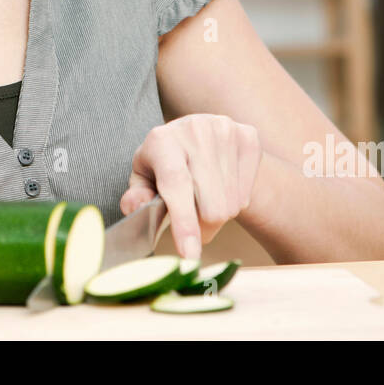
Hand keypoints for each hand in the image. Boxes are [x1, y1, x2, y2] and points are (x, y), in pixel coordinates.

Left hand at [120, 115, 263, 259]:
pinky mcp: (248, 138)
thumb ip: (136, 196)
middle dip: (201, 226)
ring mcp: (225, 131)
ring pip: (230, 206)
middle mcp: (195, 131)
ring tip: (204, 197)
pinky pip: (246, 195)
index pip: (176, 183)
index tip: (190, 254)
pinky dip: (234, 201)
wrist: (199, 134)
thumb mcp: (143, 177)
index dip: (184, 222)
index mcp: (162, 140)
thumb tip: (135, 206)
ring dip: (217, 215)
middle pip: (210, 207)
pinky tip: (221, 185)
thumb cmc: (164, 161)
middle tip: (189, 218)